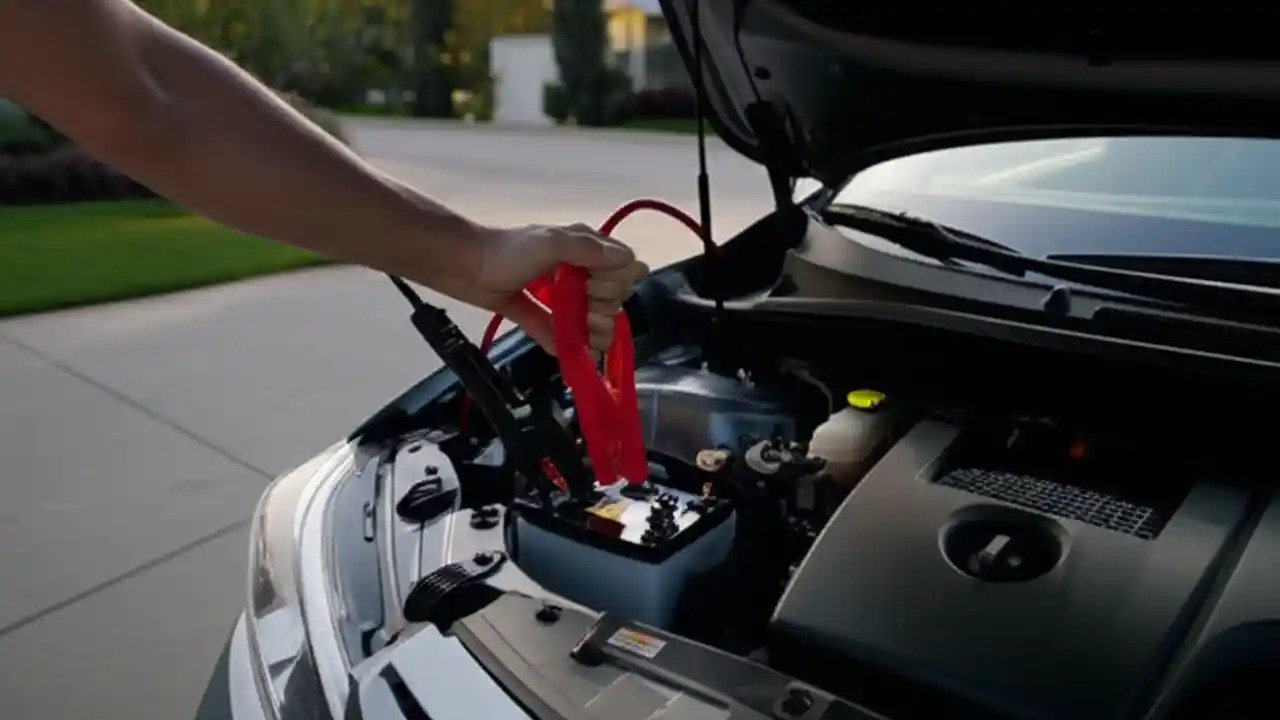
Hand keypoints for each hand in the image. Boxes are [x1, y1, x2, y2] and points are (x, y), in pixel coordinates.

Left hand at [467, 223, 648, 355]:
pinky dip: (564, 343)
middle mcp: (573, 270)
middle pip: (608, 297)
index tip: (600, 286)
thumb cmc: (509, 251)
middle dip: (603, 307)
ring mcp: (554, 295)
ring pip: (586, 318)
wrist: (463, 266)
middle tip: (586, 307)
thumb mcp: (552, 244)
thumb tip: (631, 262)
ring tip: (583, 337)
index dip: (617, 282)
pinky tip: (569, 353)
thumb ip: (590, 252)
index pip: (621, 268)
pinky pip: (556, 332)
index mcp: (582, 247)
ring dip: (590, 331)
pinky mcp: (534, 314)